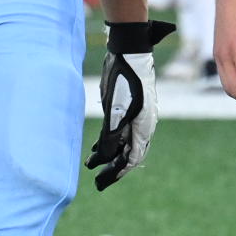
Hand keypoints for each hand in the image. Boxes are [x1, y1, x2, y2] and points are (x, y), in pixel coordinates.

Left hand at [88, 20, 173, 187]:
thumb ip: (112, 134)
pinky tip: (97, 148)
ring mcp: (135, 116)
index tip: (102, 183)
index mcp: (143, 128)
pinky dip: (108, 142)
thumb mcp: (116, 110)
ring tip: (92, 165)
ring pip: (122, 143)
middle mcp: (142, 125)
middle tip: (97, 182)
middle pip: (128, 154)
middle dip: (112, 169)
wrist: (128, 52)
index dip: (117, 172)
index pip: (132, 158)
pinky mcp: (125, 108)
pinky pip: (118, 130)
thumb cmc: (124, 80)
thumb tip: (108, 157)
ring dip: (108, 155)